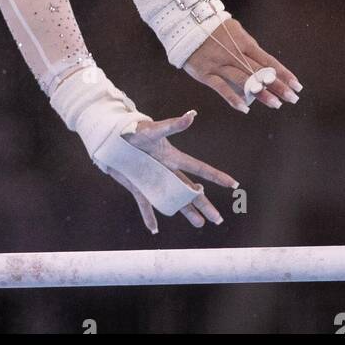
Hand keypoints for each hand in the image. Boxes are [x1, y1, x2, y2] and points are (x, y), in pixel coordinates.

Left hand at [106, 110, 236, 233]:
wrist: (111, 135)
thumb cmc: (135, 129)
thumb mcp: (153, 129)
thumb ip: (173, 125)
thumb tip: (192, 114)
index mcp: (173, 157)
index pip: (199, 168)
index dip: (216, 176)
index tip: (234, 184)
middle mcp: (166, 171)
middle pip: (190, 191)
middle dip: (204, 204)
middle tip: (218, 219)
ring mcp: (153, 180)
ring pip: (173, 200)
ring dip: (185, 212)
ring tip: (200, 224)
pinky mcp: (138, 185)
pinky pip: (145, 204)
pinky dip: (149, 216)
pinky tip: (153, 229)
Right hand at [184, 18, 300, 112]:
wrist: (183, 23)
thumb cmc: (211, 27)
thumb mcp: (233, 30)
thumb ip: (246, 46)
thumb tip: (264, 63)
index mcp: (243, 41)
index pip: (268, 60)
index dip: (283, 73)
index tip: (297, 85)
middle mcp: (233, 53)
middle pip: (259, 72)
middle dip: (278, 86)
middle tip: (293, 98)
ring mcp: (219, 63)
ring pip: (244, 80)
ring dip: (261, 93)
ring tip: (276, 104)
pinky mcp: (205, 72)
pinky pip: (221, 87)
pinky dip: (233, 98)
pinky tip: (245, 108)